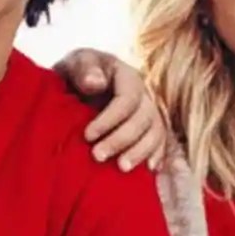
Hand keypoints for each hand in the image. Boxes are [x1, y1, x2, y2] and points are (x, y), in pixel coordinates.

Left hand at [53, 48, 167, 172]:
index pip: (127, 98)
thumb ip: (83, 68)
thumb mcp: (73, 65)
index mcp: (127, 76)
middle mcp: (144, 94)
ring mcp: (149, 112)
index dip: (110, 118)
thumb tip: (96, 83)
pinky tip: (149, 170)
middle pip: (143, 118)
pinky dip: (157, 155)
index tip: (87, 135)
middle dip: (121, 139)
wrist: (79, 87)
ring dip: (140, 151)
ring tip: (121, 168)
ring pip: (155, 132)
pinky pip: (161, 142)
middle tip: (97, 156)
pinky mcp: (149, 129)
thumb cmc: (75, 76)